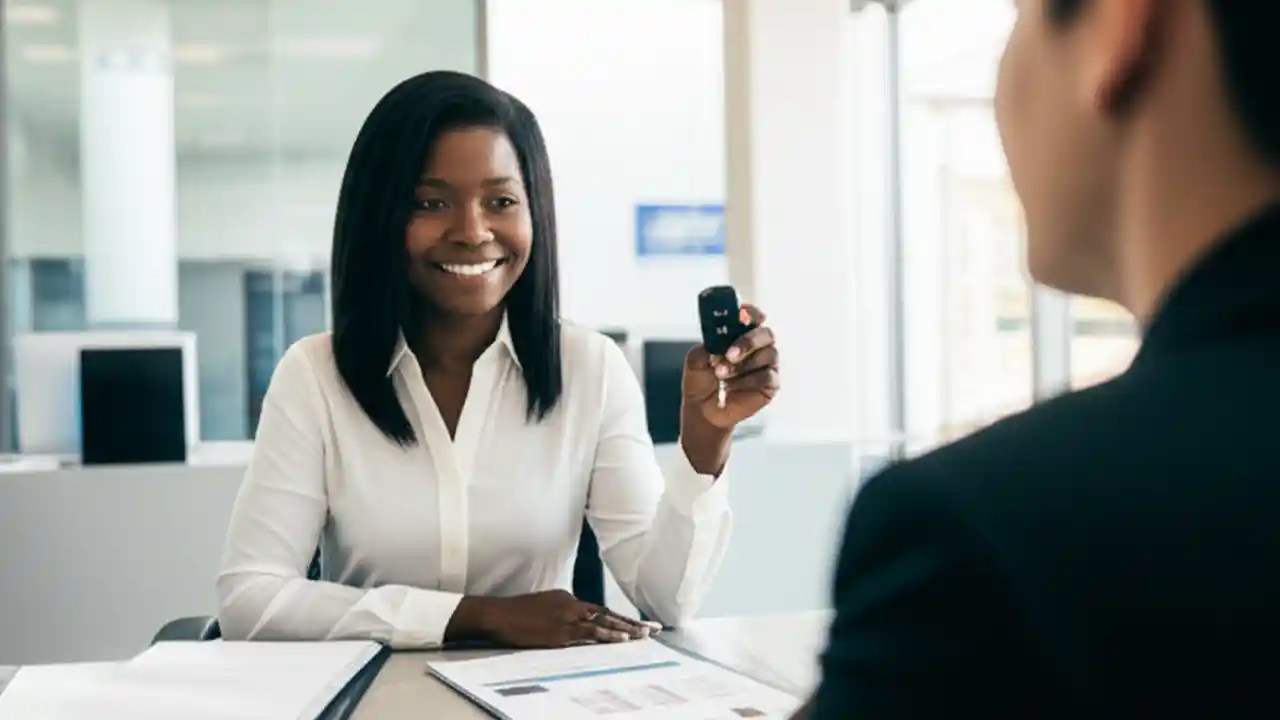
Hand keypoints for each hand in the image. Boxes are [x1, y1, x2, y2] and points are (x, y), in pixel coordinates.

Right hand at [446, 590, 656, 648]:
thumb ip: (558, 615)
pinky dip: (608, 635)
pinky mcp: (561, 630)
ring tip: (645, 635)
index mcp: (566, 598)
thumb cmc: (513, 615)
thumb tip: (571, 625)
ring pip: (604, 621)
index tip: (636, 624)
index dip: (618, 617)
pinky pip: (590, 632)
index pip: (598, 609)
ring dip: (626, 629)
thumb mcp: (540, 609)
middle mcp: (570, 604)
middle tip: (653, 628)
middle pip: (607, 612)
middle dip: (631, 621)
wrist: (495, 614)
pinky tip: (623, 639)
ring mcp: (567, 616)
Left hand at [683, 304, 779, 429]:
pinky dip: (747, 381)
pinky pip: (767, 377)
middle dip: (748, 341)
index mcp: (740, 334)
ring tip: (720, 374)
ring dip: (742, 365)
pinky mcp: (771, 384)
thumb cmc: (701, 380)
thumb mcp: (696, 359)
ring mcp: (767, 365)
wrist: (702, 409)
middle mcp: (758, 346)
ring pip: (768, 354)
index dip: (750, 313)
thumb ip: (708, 345)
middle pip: (766, 334)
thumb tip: (721, 343)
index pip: (752, 316)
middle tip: (729, 354)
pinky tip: (732, 388)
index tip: (741, 315)